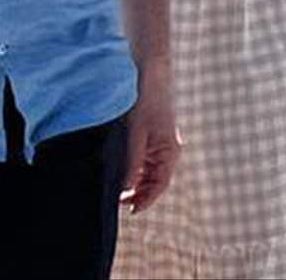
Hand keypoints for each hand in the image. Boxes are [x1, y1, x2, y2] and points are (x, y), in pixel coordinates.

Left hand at [120, 62, 179, 213]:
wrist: (148, 74)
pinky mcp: (150, 137)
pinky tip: (119, 171)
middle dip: (138, 193)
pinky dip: (133, 169)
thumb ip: (132, 163)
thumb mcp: (136, 135)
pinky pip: (143, 160)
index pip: (160, 184)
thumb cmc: (146, 102)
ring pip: (147, 172)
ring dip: (134, 182)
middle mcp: (166, 150)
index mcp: (169, 151)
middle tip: (118, 202)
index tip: (131, 211)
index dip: (146, 200)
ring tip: (116, 189)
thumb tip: (125, 189)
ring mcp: (158, 144)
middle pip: (154, 180)